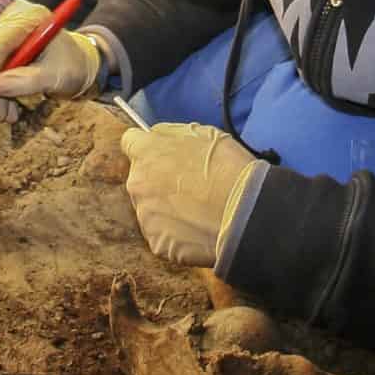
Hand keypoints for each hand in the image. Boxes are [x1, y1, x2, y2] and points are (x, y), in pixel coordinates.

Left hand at [120, 123, 263, 267]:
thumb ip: (170, 134)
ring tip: (197, 211)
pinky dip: (176, 233)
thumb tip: (157, 136)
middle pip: (140, 179)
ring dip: (167, 209)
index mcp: (147, 152)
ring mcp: (145, 215)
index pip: (130, 143)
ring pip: (150, 209)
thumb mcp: (203, 133)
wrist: (244, 212)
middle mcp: (137, 183)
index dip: (146, 148)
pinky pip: (162, 235)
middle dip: (158, 181)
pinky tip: (198, 228)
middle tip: (188, 187)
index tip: (158, 154)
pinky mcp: (156, 242)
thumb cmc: (228, 169)